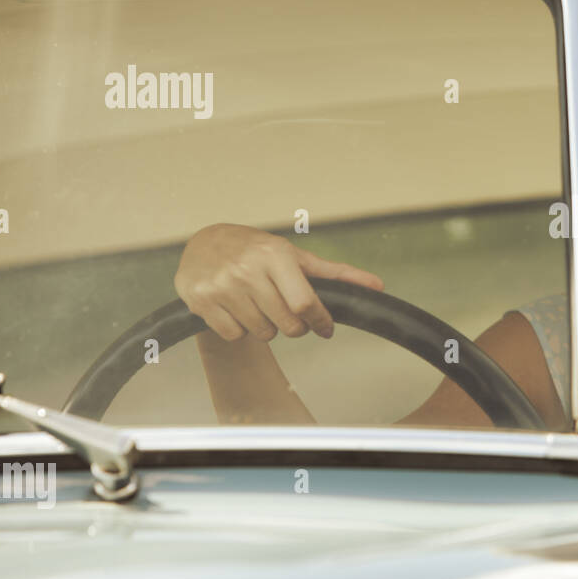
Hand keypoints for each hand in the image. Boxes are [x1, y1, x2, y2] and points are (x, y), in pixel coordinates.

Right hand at [174, 223, 384, 341]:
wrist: (204, 243)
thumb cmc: (257, 250)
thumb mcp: (295, 256)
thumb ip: (336, 273)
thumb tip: (377, 286)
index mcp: (275, 255)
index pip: (305, 303)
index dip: (320, 321)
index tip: (325, 328)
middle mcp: (247, 269)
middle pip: (287, 325)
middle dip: (294, 326)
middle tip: (286, 312)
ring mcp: (221, 286)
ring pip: (262, 333)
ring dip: (266, 326)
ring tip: (257, 303)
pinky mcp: (200, 301)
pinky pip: (234, 335)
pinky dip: (240, 328)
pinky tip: (236, 307)